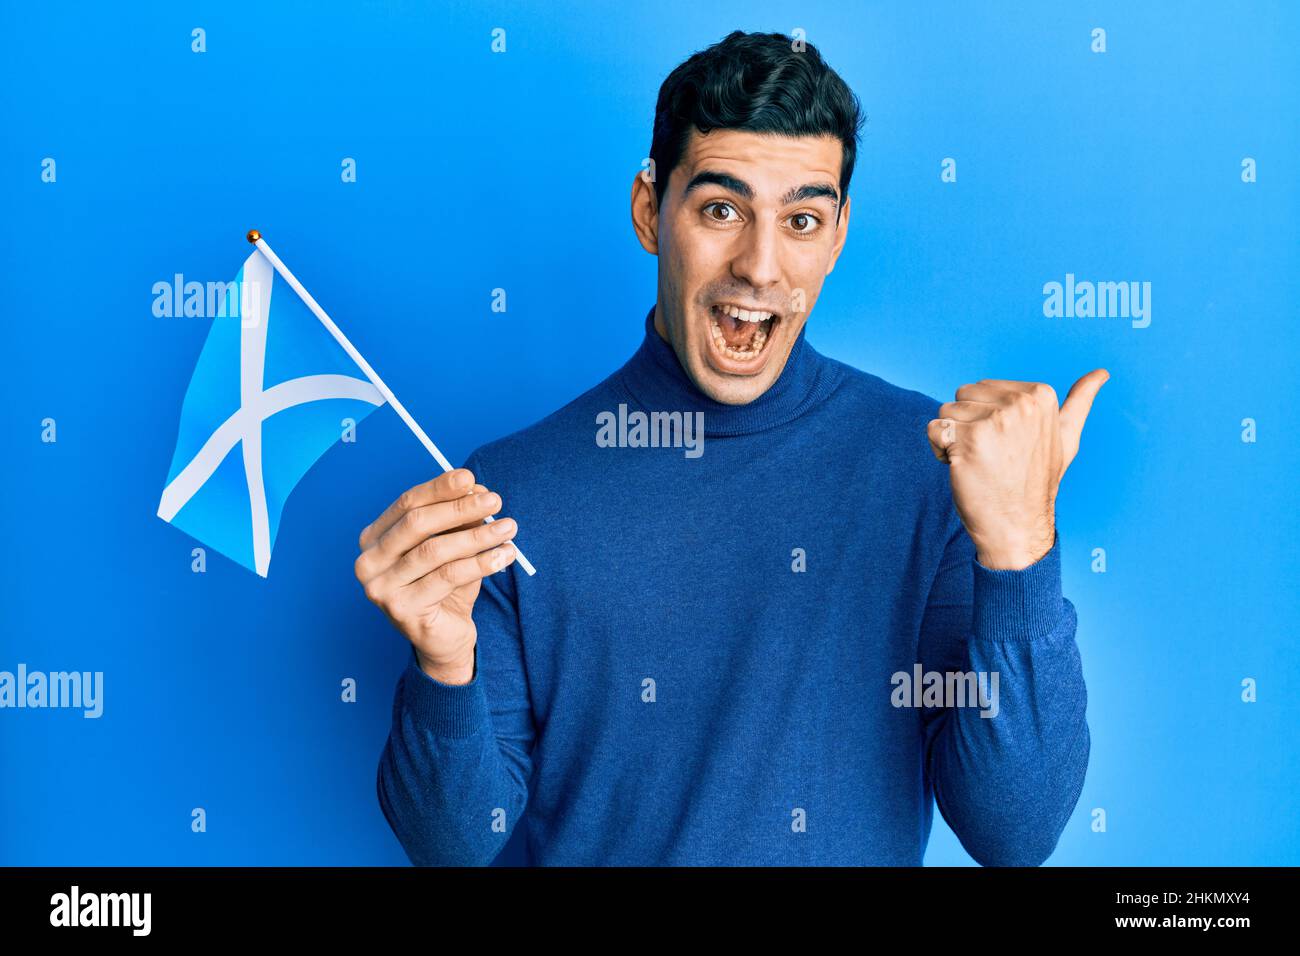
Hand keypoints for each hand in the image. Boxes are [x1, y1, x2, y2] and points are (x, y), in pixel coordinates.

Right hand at [354, 468, 517, 683]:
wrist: (444, 638)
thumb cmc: (445, 587)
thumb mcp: (453, 546)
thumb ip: (459, 519)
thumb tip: (476, 489)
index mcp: (374, 539)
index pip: (407, 504)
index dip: (440, 489)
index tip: (471, 478)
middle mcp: (368, 562)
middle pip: (417, 524)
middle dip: (460, 508)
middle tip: (495, 500)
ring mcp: (381, 588)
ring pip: (435, 551)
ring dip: (477, 536)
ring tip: (508, 528)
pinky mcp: (402, 610)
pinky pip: (448, 577)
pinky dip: (480, 563)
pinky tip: (504, 556)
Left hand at [926, 370, 1108, 569]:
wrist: (1018, 527)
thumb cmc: (1036, 483)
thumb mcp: (1066, 438)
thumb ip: (1079, 402)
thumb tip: (1102, 373)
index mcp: (1041, 395)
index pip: (983, 388)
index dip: (985, 416)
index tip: (1006, 444)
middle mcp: (1020, 404)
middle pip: (962, 396)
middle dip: (967, 424)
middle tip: (991, 456)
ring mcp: (996, 421)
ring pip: (947, 411)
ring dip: (953, 439)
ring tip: (979, 463)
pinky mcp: (970, 440)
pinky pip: (934, 429)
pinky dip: (939, 450)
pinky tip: (961, 468)